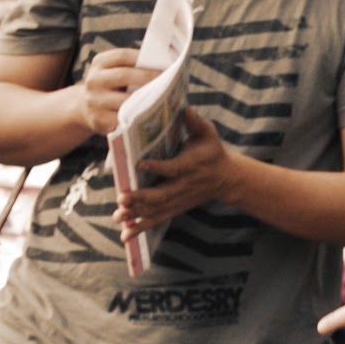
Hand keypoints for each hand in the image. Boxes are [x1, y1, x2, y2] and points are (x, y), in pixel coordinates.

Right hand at [80, 47, 155, 137]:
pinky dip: (138, 118)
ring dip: (145, 99)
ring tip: (164, 98)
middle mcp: (94, 80)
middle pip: (123, 75)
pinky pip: (122, 119)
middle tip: (168, 80)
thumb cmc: (109, 87)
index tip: (163, 63)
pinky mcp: (99, 120)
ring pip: (123, 100)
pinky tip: (152, 116)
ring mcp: (95, 101)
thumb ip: (131, 67)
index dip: (143, 59)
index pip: (122, 56)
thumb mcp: (113, 72)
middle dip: (147, 77)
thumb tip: (163, 65)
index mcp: (99, 63)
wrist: (84, 109)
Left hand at [117, 108, 238, 238]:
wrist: (226, 178)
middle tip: (122, 198)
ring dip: (136, 216)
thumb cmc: (212, 151)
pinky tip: (125, 235)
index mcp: (190, 166)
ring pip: (156, 211)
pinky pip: (157, 220)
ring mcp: (178, 200)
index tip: (140, 165)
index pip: (173, 168)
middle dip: (141, 198)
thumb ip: (196, 122)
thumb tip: (185, 108)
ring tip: (118, 218)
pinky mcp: (175, 208)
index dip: (157, 168)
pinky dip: (141, 228)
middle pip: (161, 195)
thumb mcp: (208, 133)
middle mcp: (183, 186)